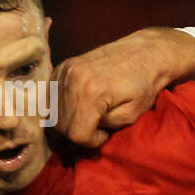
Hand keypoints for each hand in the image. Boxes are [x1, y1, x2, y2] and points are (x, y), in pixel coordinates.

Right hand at [54, 28, 194, 146]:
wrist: (144, 53)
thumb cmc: (144, 86)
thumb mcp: (131, 115)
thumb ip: (106, 126)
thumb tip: (86, 128)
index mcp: (92, 92)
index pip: (76, 134)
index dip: (90, 141)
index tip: (105, 134)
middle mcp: (72, 80)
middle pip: (59, 125)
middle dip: (77, 133)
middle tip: (97, 129)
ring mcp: (64, 71)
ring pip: (52, 113)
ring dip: (69, 121)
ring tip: (90, 117)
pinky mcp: (62, 67)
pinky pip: (51, 97)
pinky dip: (62, 107)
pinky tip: (81, 106)